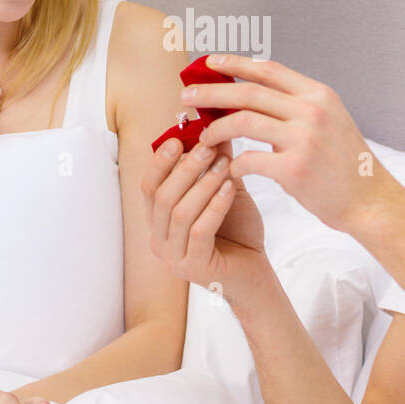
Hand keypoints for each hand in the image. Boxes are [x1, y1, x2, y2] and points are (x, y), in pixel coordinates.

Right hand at [141, 133, 270, 305]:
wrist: (256, 275)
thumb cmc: (237, 233)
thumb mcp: (225, 192)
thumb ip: (217, 165)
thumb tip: (217, 128)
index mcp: (159, 221)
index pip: (148, 187)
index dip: (160, 162)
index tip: (177, 139)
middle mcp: (160, 240)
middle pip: (161, 197)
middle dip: (184, 168)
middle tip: (207, 147)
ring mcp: (174, 257)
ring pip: (179, 213)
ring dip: (202, 184)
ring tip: (225, 165)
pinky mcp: (194, 269)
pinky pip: (199, 231)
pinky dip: (214, 206)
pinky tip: (230, 189)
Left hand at [180, 54, 392, 234]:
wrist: (370, 202)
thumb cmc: (345, 165)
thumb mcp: (329, 121)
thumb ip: (296, 106)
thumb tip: (252, 96)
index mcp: (318, 95)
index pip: (268, 70)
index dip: (235, 63)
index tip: (208, 63)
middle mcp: (311, 111)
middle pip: (248, 92)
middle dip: (211, 92)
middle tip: (186, 96)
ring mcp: (304, 139)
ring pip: (242, 122)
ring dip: (215, 128)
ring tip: (202, 137)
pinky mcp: (294, 169)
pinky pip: (249, 160)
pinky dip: (233, 164)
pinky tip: (230, 170)